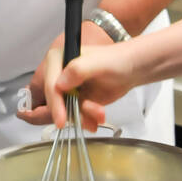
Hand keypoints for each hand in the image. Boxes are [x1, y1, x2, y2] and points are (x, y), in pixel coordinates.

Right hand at [17, 21, 136, 131]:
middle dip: (70, 113)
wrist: (131, 69)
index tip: (61, 120)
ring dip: (82, 117)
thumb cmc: (117, 59)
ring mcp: (67, 89)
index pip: (50, 86)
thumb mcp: (99, 62)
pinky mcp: (76, 101)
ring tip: (99, 114)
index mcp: (57, 60)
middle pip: (52, 102)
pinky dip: (86, 120)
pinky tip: (97, 118)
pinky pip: (75, 116)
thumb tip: (59, 84)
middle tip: (87, 118)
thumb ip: (78, 69)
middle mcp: (58, 75)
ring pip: (65, 112)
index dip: (54, 105)